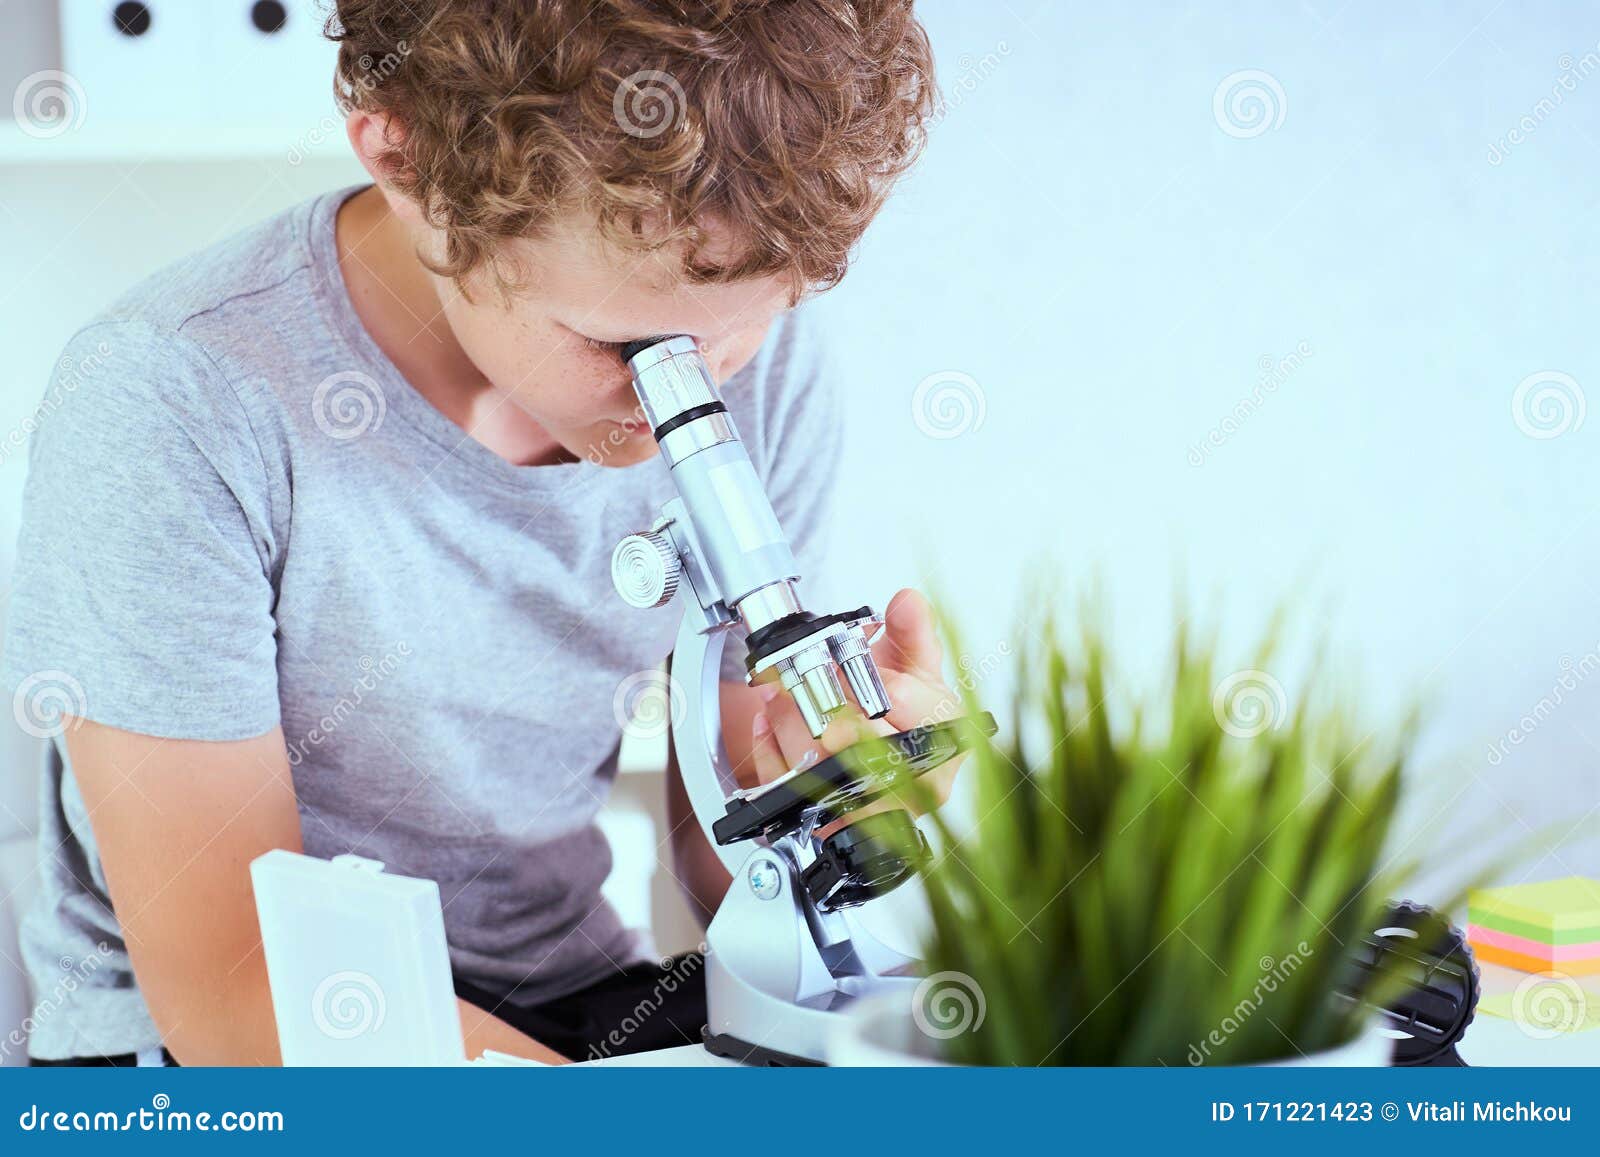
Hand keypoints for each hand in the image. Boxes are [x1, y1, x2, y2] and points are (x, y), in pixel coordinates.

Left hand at [747, 588, 969, 813]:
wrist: (888, 753)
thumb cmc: (906, 716)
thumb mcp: (918, 670)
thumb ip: (912, 632)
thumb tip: (908, 602)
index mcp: (945, 737)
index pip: (899, 700)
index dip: (868, 674)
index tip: (853, 664)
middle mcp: (916, 782)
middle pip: (851, 736)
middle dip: (819, 698)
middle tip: (805, 677)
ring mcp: (874, 809)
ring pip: (814, 763)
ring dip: (787, 719)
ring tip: (783, 696)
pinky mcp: (831, 823)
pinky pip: (786, 786)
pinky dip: (770, 750)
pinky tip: (772, 727)